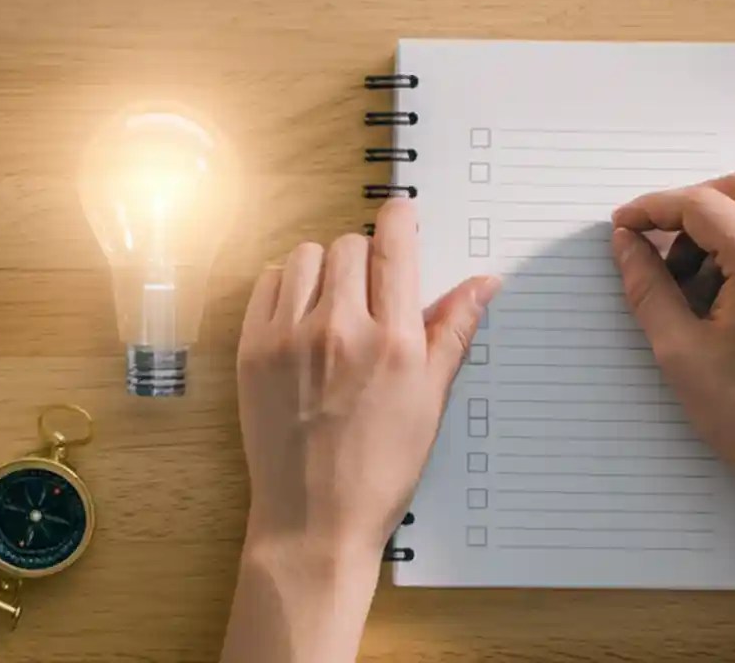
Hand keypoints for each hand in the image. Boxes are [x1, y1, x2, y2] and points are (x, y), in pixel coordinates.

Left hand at [236, 199, 500, 554]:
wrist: (314, 520)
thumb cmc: (379, 470)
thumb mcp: (430, 401)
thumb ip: (454, 331)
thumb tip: (483, 283)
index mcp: (393, 343)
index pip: (395, 248)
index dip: (400, 219)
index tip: (402, 213)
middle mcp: (340, 331)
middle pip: (350, 245)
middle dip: (366, 257)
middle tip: (371, 292)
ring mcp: (289, 338)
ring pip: (305, 256)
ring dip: (324, 268)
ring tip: (334, 304)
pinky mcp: (252, 350)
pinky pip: (267, 283)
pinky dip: (286, 287)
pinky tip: (301, 317)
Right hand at [610, 172, 734, 510]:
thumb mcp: (678, 350)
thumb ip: (647, 286)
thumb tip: (625, 244)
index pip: (702, 205)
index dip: (654, 208)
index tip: (622, 226)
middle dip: (689, 208)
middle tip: (654, 244)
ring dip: (719, 230)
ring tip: (690, 286)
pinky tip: (724, 297)